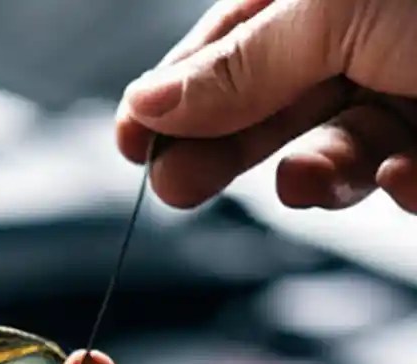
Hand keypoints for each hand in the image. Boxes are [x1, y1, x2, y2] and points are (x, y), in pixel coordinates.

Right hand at [115, 0, 416, 212]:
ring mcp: (407, 86)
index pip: (229, 42)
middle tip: (177, 184)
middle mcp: (365, 35)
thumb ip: (243, 65)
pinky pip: (404, 180)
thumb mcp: (336, 14)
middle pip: (272, 106)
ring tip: (302, 183)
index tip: (132, 140)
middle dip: (224, 150)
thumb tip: (150, 102)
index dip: (175, 93)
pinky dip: (399, 188)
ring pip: (337, 151)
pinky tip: (401, 177)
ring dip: (317, 176)